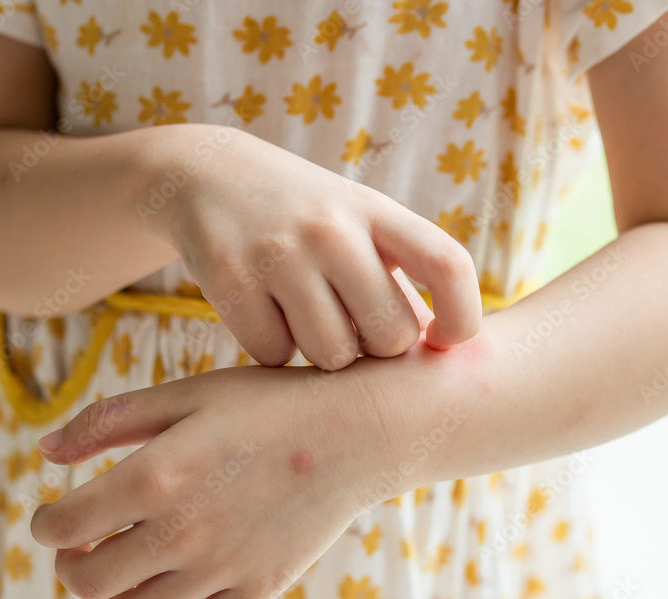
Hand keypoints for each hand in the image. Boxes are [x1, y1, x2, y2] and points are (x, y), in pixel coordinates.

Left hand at [30, 366, 390, 598]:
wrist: (358, 429)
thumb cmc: (272, 403)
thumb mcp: (190, 393)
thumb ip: (111, 419)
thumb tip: (45, 452)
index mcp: (157, 474)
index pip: (63, 528)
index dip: (47, 523)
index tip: (58, 515)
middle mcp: (183, 530)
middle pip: (89, 581)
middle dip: (72, 563)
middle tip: (84, 544)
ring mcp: (224, 566)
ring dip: (114, 596)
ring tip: (126, 567)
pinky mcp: (260, 587)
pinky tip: (176, 588)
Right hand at [155, 126, 480, 368]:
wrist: (203, 174)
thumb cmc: (304, 216)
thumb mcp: (358, 223)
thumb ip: (397, 278)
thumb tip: (432, 349)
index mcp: (376, 211)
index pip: (448, 265)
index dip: (463, 315)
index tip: (444, 339)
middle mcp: (332, 228)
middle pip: (391, 335)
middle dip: (376, 347)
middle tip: (353, 326)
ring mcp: (278, 253)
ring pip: (331, 356)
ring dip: (322, 352)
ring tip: (307, 314)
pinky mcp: (230, 279)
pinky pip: (274, 356)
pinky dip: (273, 349)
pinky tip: (265, 313)